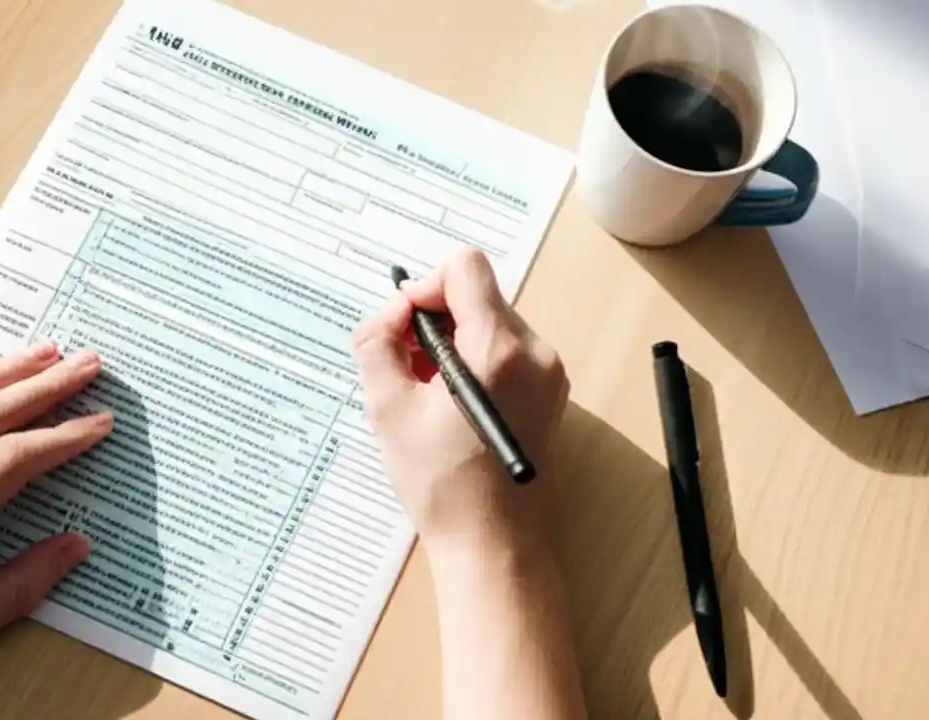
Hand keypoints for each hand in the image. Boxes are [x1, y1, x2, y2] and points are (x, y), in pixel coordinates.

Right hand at [351, 248, 568, 556]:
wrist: (493, 543)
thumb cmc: (442, 485)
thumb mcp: (387, 408)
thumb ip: (378, 342)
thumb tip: (392, 312)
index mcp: (497, 349)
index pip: (464, 268)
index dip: (424, 286)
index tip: (404, 327)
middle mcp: (534, 352)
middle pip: (477, 295)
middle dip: (434, 321)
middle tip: (407, 367)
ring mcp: (549, 372)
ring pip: (491, 323)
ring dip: (452, 344)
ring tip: (427, 394)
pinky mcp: (551, 392)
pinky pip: (507, 352)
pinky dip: (474, 363)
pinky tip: (451, 405)